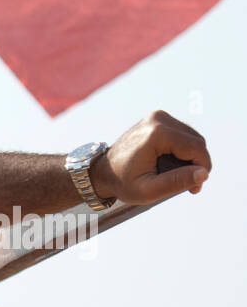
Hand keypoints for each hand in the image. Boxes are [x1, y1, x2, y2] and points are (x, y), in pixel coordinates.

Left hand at [91, 110, 210, 204]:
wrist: (102, 171)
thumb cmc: (122, 183)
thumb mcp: (148, 190)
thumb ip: (176, 182)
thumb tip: (203, 173)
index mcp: (157, 133)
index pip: (195, 148)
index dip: (201, 169)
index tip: (194, 188)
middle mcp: (159, 119)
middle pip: (196, 142)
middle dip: (197, 164)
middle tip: (188, 186)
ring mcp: (158, 116)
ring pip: (192, 138)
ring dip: (191, 158)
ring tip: (178, 177)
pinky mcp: (159, 119)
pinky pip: (183, 135)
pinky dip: (183, 151)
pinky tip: (172, 165)